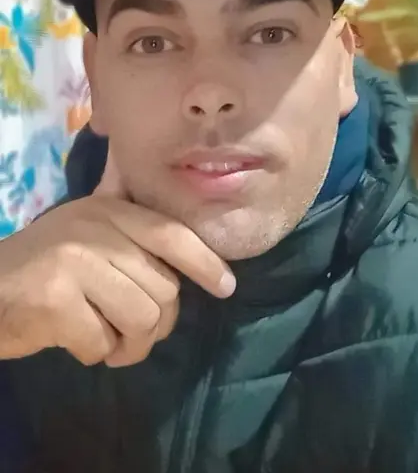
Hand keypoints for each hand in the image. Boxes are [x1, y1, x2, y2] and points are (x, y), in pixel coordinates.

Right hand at [0, 152, 235, 366]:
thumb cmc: (46, 267)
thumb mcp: (89, 236)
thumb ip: (132, 240)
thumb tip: (190, 267)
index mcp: (108, 210)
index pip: (171, 234)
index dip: (205, 262)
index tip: (226, 287)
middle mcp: (94, 229)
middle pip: (164, 288)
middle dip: (158, 324)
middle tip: (134, 335)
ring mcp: (74, 261)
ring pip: (142, 317)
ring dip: (130, 344)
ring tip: (110, 342)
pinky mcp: (55, 299)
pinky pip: (103, 341)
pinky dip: (95, 352)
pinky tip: (76, 341)